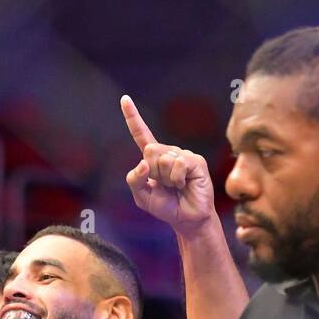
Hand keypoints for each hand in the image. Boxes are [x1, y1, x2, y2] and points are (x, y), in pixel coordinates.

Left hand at [120, 95, 214, 234]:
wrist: (186, 219)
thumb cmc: (165, 207)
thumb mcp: (141, 196)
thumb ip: (135, 179)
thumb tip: (144, 162)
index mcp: (153, 159)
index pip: (141, 134)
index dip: (132, 117)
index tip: (124, 99)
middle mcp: (168, 152)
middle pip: (149, 151)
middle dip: (152, 172)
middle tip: (164, 185)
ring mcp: (182, 155)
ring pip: (163, 159)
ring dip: (166, 178)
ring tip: (175, 187)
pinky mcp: (195, 161)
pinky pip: (177, 164)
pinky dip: (176, 179)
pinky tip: (184, 184)